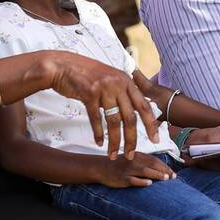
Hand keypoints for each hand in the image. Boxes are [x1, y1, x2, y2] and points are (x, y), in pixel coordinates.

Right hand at [43, 52, 159, 158]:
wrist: (63, 65)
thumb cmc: (87, 74)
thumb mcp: (110, 78)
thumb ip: (122, 92)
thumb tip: (133, 110)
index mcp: (127, 81)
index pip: (143, 105)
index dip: (150, 124)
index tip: (155, 139)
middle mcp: (118, 84)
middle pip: (130, 117)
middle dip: (132, 138)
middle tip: (131, 154)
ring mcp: (104, 89)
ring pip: (114, 121)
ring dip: (115, 141)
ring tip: (113, 154)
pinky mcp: (89, 94)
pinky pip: (96, 118)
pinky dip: (98, 133)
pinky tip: (99, 143)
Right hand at [97, 151, 173, 187]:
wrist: (100, 167)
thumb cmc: (119, 164)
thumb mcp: (132, 158)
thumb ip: (145, 161)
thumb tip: (160, 167)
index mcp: (138, 155)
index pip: (155, 160)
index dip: (165, 166)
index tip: (173, 172)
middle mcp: (134, 161)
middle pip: (153, 165)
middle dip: (164, 171)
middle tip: (173, 177)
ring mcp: (128, 169)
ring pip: (145, 171)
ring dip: (157, 175)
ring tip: (166, 179)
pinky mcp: (122, 178)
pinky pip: (133, 180)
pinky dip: (141, 181)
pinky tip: (149, 183)